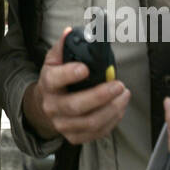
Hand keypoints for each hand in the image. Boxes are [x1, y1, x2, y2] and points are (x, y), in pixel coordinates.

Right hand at [23, 27, 130, 143]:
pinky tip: (119, 108)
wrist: (44, 107)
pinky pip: (96, 133)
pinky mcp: (73, 137)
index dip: (69, 74)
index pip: (54, 79)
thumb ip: (63, 47)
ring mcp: (62, 124)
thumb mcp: (54, 61)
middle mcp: (52, 106)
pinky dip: (112, 121)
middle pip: (76, 106)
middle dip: (100, 96)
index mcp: (48, 84)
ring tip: (124, 95)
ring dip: (111, 110)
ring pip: (89, 122)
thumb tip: (70, 32)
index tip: (85, 68)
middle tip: (119, 85)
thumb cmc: (55, 80)